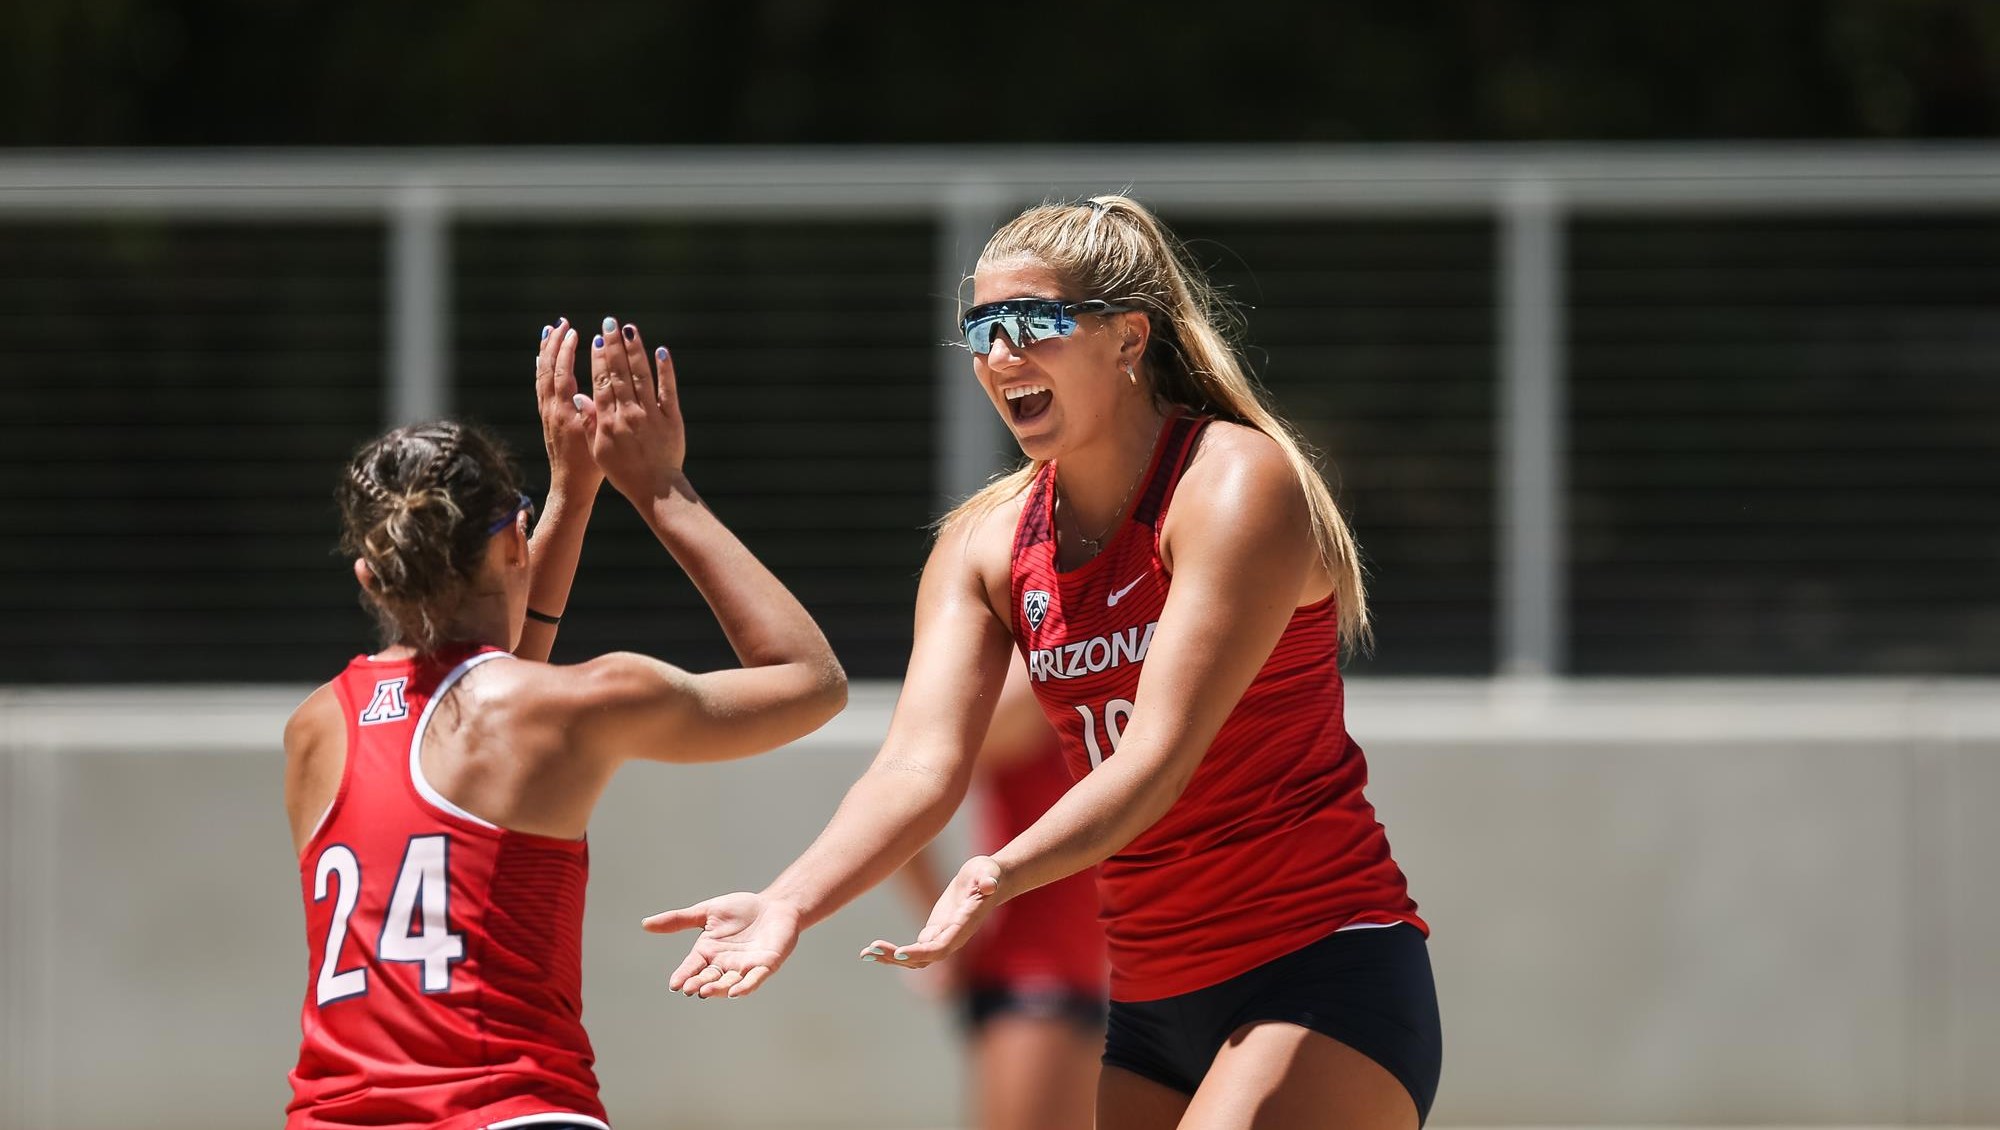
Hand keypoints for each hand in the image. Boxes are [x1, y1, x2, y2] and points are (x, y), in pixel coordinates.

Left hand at [534, 318, 601, 497]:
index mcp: (565, 413)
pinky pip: (540, 385)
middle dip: (554, 344)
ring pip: (541, 375)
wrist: (570, 486)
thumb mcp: (596, 441)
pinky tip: (543, 357)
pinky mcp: (546, 418)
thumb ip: (591, 418)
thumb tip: (583, 394)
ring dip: (545, 351)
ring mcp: (546, 413)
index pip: (562, 373)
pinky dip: (542, 367)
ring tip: (550, 331)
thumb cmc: (590, 467)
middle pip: (547, 369)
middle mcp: (552, 410)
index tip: (575, 332)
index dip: (566, 351)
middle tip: (562, 323)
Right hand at [576, 315, 685, 500]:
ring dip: (636, 351)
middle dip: (614, 346)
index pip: (602, 383)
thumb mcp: (599, 450)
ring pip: (642, 377)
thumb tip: (578, 396)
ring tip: (629, 330)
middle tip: (610, 323)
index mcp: (609, 421)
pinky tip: (661, 351)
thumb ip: (590, 422)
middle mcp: (629, 414)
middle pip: (620, 374)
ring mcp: (652, 415)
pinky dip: (665, 369)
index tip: (598, 339)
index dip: (599, 360)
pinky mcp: (672, 418)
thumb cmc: (624, 471)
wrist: (655, 489)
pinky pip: (669, 390)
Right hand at [641, 892, 798, 999]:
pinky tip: (735, 992)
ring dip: (718, 989)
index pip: (692, 967)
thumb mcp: (707, 912)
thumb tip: (645, 924)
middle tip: (689, 988)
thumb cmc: (741, 910)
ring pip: (729, 982)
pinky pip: (754, 979)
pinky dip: (745, 986)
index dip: (684, 975)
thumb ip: (679, 920)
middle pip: (709, 978)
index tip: (674, 984)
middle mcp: (724, 964)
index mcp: (708, 952)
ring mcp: (745, 967)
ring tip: (705, 992)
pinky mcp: (765, 965)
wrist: (774, 905)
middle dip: (699, 983)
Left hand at [861, 855, 1002, 970]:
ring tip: (866, 953)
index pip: (941, 947)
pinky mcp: (933, 933)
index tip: (899, 953)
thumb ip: (988, 879)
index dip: (920, 952)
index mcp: (963, 927)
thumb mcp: (988, 872)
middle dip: (897, 957)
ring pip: (915, 959)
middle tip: (870, 950)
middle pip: (923, 958)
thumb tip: (989, 884)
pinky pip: (912, 951)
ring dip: (890, 958)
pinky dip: (892, 953)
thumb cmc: (988, 874)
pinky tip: (872, 950)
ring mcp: (941, 938)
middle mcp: (952, 939)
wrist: (990, 880)